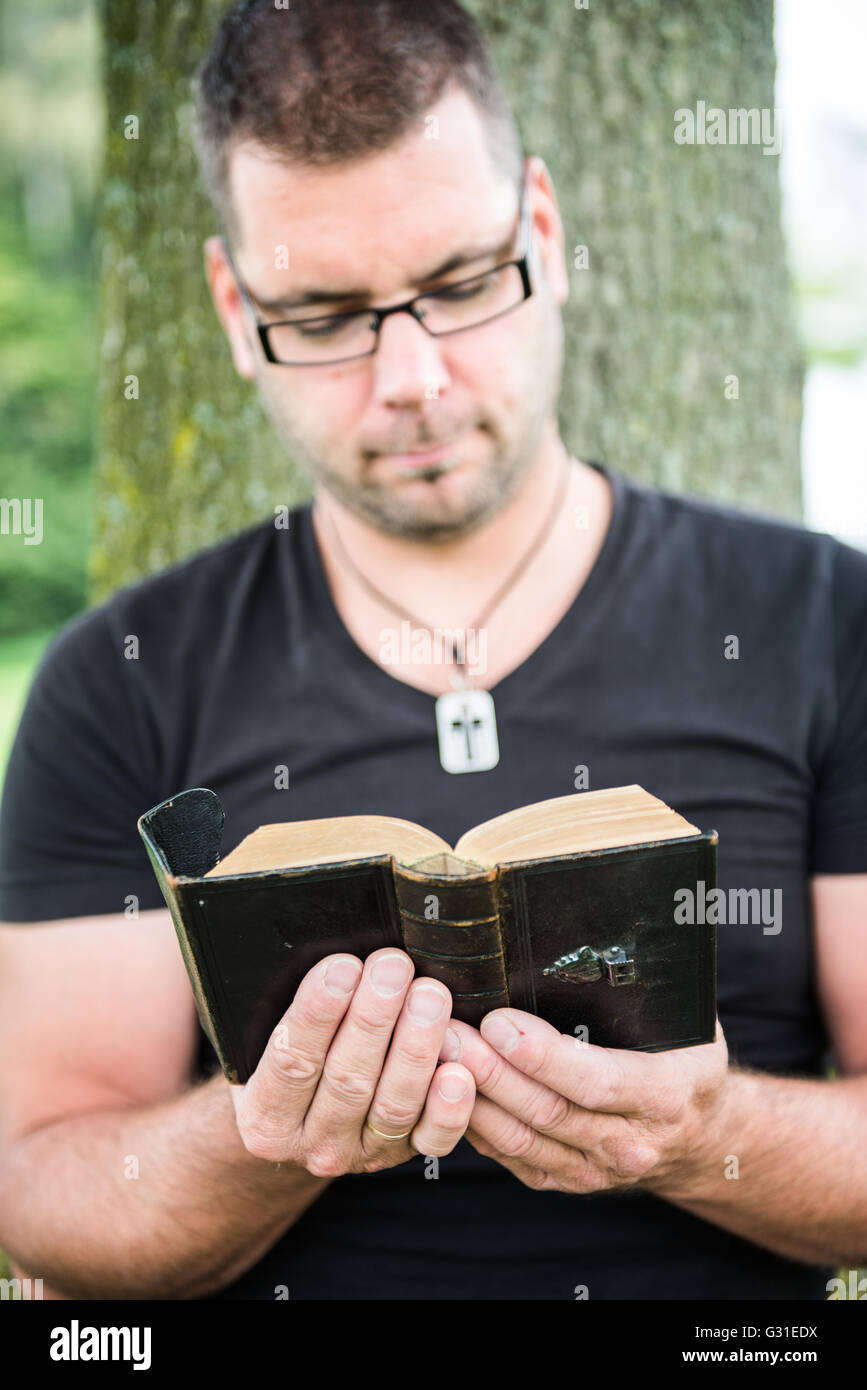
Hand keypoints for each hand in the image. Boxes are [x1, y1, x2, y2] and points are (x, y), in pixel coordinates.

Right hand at [229, 948, 474, 1174]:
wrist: (308, 1122)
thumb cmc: (296, 1059)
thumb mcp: (270, 1041)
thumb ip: (297, 1012)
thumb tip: (337, 962)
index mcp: (267, 1118)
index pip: (291, 1063)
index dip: (317, 1013)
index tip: (342, 967)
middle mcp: (314, 1145)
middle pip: (347, 1081)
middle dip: (373, 1017)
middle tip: (393, 967)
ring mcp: (364, 1155)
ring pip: (393, 1104)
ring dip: (415, 1045)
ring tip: (428, 995)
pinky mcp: (408, 1155)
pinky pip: (433, 1138)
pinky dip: (449, 1108)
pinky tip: (459, 1071)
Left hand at [438, 1010, 728, 1195]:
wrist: (697, 1135)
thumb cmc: (683, 1058)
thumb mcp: (686, 1021)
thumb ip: (644, 991)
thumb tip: (596, 932)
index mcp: (664, 1096)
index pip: (596, 1081)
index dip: (543, 1056)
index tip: (498, 1023)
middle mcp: (630, 1142)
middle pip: (547, 1111)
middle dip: (490, 1070)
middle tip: (447, 1030)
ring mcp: (595, 1171)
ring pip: (520, 1138)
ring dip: (472, 1096)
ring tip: (435, 1051)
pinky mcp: (564, 1181)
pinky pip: (510, 1155)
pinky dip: (474, 1122)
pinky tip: (446, 1087)